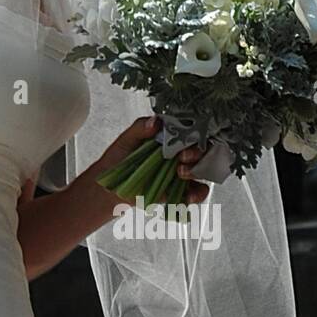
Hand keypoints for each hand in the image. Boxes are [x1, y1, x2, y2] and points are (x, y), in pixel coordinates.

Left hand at [86, 116, 210, 206]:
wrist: (111, 185)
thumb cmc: (120, 159)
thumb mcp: (127, 139)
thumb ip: (141, 128)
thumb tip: (155, 121)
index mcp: (171, 138)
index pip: (193, 132)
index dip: (195, 134)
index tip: (185, 139)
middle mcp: (180, 153)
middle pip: (203, 151)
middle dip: (197, 154)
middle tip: (182, 157)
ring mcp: (182, 172)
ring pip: (204, 170)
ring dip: (198, 171)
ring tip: (181, 173)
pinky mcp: (181, 190)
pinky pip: (198, 192)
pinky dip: (198, 194)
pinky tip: (188, 195)